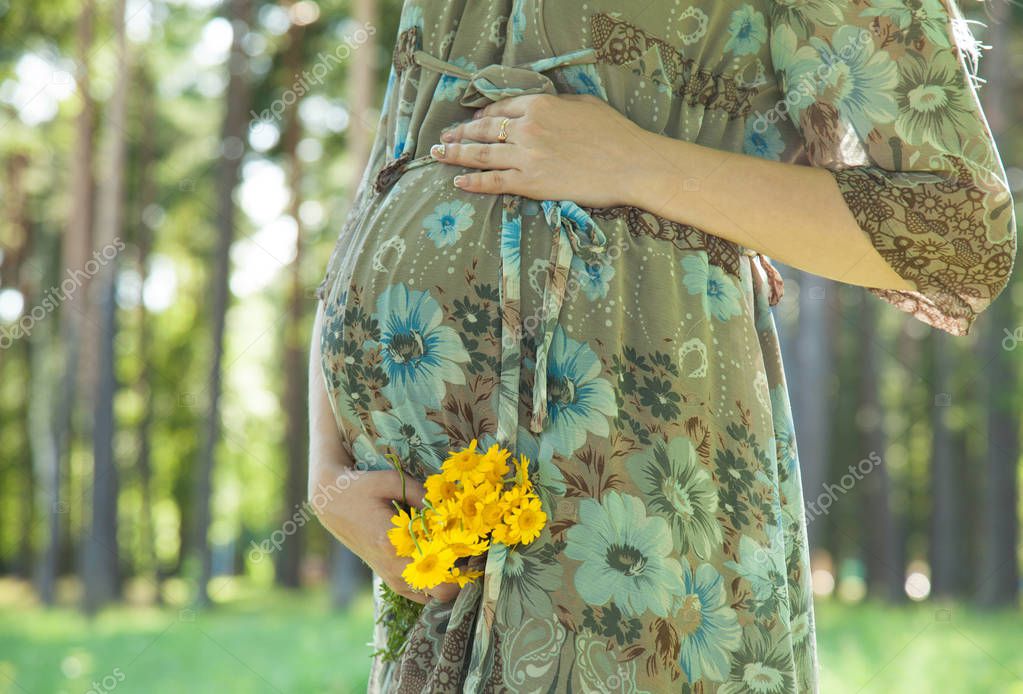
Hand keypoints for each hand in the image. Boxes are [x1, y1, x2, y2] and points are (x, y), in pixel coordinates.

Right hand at [309, 466, 459, 604]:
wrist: (331, 502)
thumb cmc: (361, 488)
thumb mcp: (392, 482)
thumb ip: (422, 496)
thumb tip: (450, 510)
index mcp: (394, 544)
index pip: (440, 569)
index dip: (463, 560)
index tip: (474, 544)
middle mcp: (393, 568)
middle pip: (443, 592)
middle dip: (461, 575)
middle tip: (469, 551)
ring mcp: (390, 577)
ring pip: (433, 597)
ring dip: (449, 580)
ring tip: (457, 554)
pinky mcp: (389, 579)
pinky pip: (420, 594)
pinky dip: (435, 583)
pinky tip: (440, 560)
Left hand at [431, 93, 652, 206]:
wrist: (631, 164)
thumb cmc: (615, 133)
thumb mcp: (583, 104)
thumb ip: (556, 104)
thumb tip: (541, 107)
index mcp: (539, 105)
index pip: (500, 108)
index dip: (482, 115)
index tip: (471, 120)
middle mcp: (527, 128)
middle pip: (483, 129)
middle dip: (460, 133)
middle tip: (443, 137)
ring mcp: (526, 157)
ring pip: (481, 155)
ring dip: (455, 154)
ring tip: (438, 155)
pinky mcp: (531, 183)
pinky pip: (493, 182)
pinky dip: (473, 182)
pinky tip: (458, 182)